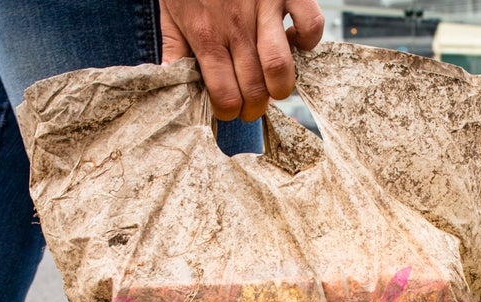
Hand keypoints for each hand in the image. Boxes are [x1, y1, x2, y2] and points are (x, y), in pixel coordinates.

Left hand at [159, 0, 323, 122]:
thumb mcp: (169, 13)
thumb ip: (173, 50)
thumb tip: (171, 83)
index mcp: (206, 37)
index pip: (224, 96)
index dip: (229, 112)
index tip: (228, 110)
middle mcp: (236, 28)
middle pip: (254, 89)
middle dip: (254, 108)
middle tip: (251, 106)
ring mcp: (264, 9)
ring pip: (281, 67)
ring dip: (281, 88)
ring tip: (274, 88)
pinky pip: (311, 24)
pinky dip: (308, 42)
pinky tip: (294, 42)